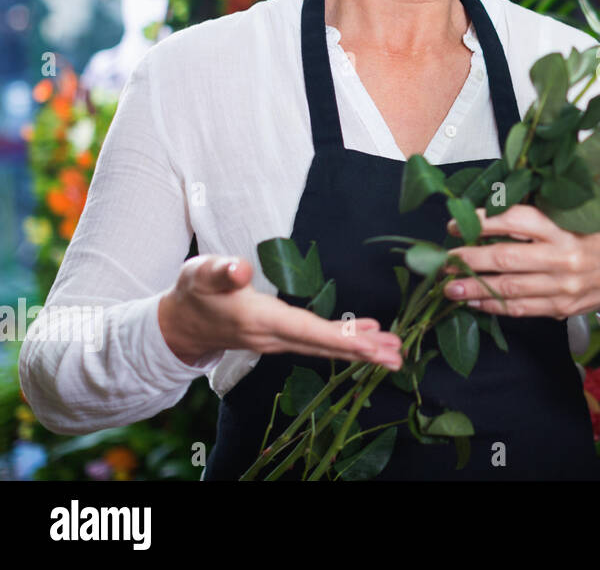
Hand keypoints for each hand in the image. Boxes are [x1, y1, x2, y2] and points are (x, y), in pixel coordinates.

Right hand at [157, 254, 402, 370]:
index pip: (308, 331)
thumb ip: (221, 271)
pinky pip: (317, 343)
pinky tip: (366, 337)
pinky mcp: (280, 338)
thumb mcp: (201, 274)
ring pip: (324, 347)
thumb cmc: (193, 293)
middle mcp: (273, 337)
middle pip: (324, 346)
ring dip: (359, 350)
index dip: (340, 338)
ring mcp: (277, 341)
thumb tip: (239, 268)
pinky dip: (343, 343)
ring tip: (393, 352)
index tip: (371, 344)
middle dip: (362, 352)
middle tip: (397, 355)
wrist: (179, 324)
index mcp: (261, 320)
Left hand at [443, 205, 599, 326]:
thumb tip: (493, 204)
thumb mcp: (579, 214)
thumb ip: (543, 210)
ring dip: (474, 287)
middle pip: (507, 258)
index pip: (518, 219)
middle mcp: (564, 256)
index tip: (457, 223)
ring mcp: (562, 285)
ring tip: (448, 286)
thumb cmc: (599, 237)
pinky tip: (474, 301)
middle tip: (443, 260)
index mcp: (566, 226)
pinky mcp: (561, 306)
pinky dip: (493, 305)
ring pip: (510, 288)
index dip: (484, 221)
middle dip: (470, 259)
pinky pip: (521, 308)